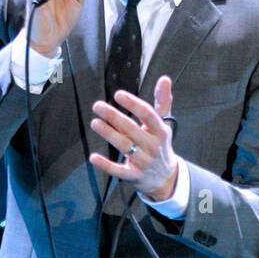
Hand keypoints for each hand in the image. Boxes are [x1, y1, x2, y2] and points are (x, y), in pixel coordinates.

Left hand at [89, 76, 179, 200]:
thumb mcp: (163, 125)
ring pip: (124, 146)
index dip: (133, 104)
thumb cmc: (159, 145)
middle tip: (97, 105)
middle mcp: (153, 146)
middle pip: (132, 129)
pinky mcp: (133, 176)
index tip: (118, 95)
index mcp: (161, 131)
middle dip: (114, 116)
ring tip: (95, 122)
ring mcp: (143, 162)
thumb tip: (164, 79)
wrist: (165, 178)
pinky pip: (118, 171)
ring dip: (108, 133)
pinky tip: (93, 157)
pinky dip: (105, 165)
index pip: (148, 114)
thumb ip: (162, 102)